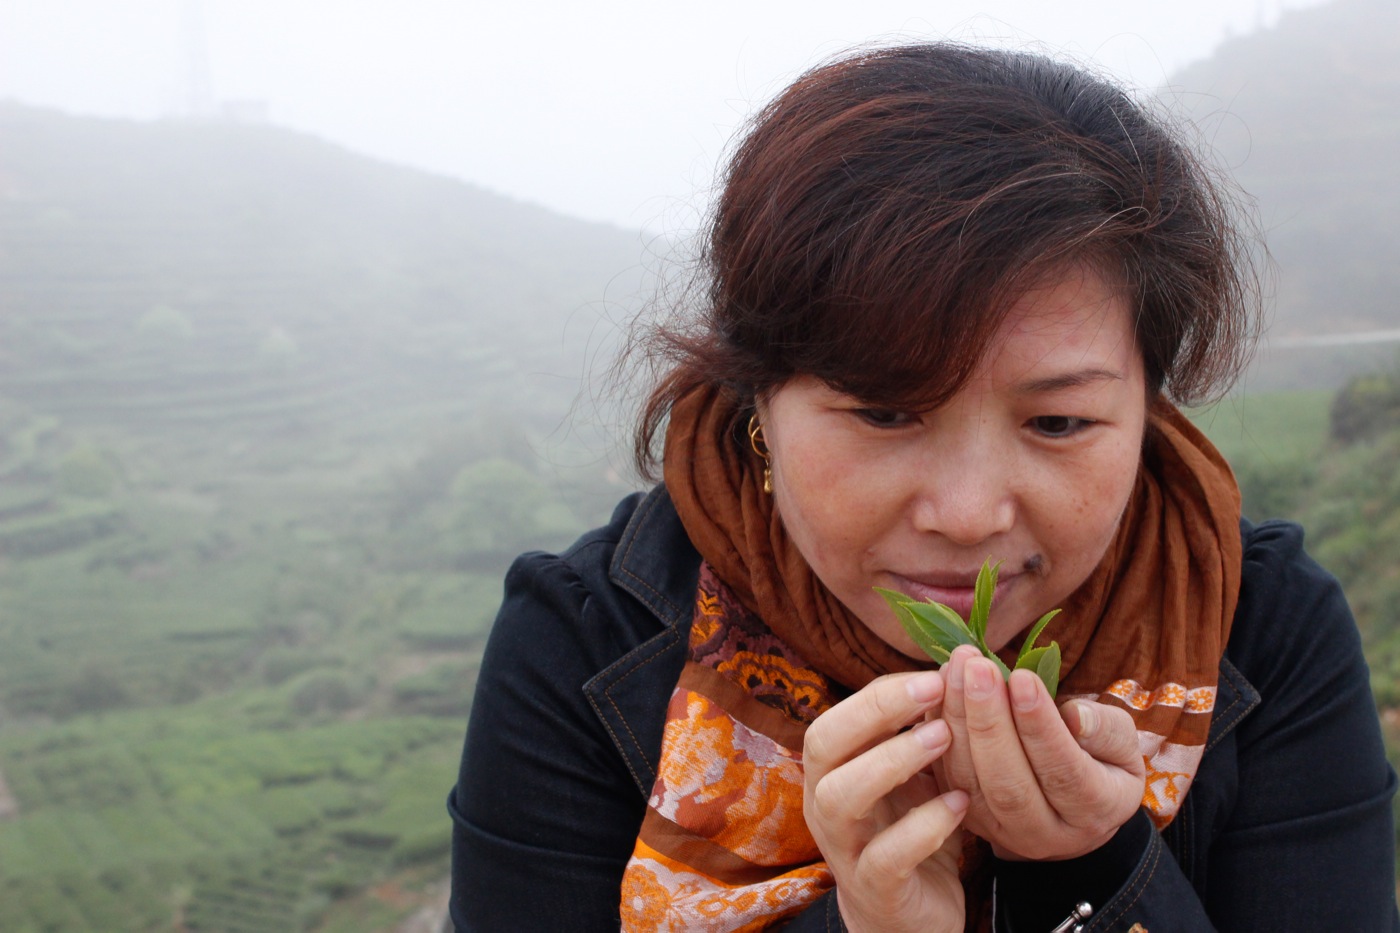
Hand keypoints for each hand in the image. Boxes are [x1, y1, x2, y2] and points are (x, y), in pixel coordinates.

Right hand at [803, 671, 968, 932]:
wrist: (907, 920)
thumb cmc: (909, 833)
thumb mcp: (914, 779)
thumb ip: (921, 732)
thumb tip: (950, 667)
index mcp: (831, 773)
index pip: (836, 716)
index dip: (881, 691)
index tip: (933, 672)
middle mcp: (824, 805)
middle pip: (822, 743)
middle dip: (877, 710)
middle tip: (934, 688)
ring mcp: (844, 848)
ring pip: (842, 796)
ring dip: (893, 759)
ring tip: (944, 737)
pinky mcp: (875, 889)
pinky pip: (887, 855)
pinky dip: (925, 826)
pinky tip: (961, 804)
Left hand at [937, 645, 1145, 861]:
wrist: (1070, 810)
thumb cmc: (1103, 764)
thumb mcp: (1123, 747)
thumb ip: (1107, 731)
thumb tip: (1077, 716)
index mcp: (1092, 812)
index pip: (1064, 772)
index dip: (1040, 725)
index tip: (1022, 677)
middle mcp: (1043, 833)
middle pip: (1008, 782)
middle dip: (989, 719)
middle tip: (978, 666)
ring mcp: (998, 830)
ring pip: (968, 779)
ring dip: (957, 717)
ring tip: (956, 666)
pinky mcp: (965, 816)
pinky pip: (944, 774)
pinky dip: (937, 728)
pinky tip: (940, 685)